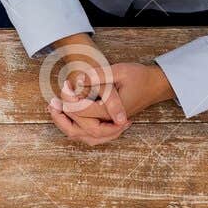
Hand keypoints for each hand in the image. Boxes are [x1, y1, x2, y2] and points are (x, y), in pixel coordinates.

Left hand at [50, 61, 173, 145]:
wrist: (154, 85)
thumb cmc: (139, 77)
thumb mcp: (120, 70)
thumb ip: (100, 75)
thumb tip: (78, 79)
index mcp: (114, 112)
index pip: (84, 112)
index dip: (70, 99)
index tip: (65, 85)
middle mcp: (112, 124)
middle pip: (81, 130)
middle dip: (63, 117)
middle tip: (53, 101)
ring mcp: (112, 128)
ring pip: (84, 137)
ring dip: (66, 126)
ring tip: (54, 110)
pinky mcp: (110, 127)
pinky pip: (90, 136)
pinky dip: (75, 129)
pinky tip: (65, 116)